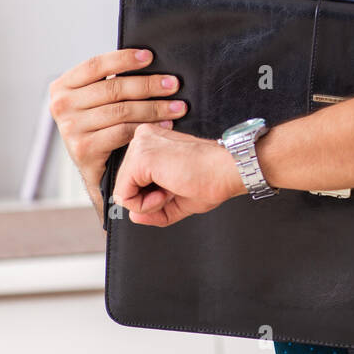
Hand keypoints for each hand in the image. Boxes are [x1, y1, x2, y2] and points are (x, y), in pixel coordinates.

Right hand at [48, 48, 184, 214]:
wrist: (93, 167)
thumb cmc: (99, 126)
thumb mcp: (96, 99)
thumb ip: (110, 82)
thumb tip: (147, 61)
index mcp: (63, 86)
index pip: (95, 65)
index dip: (124, 59)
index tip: (150, 56)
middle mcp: (61, 105)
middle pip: (113, 89)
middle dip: (148, 85)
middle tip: (173, 84)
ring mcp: (70, 128)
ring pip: (121, 111)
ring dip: (154, 107)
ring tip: (176, 107)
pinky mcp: (83, 149)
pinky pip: (122, 132)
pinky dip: (146, 127)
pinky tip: (164, 125)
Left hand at [111, 122, 243, 226]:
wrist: (229, 170)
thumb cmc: (212, 178)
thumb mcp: (176, 198)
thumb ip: (151, 207)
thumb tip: (133, 215)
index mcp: (151, 141)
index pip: (133, 179)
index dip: (153, 195)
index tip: (177, 185)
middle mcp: (142, 138)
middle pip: (126, 185)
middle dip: (150, 199)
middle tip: (176, 188)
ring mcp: (140, 145)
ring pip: (123, 192)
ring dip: (150, 201)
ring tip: (174, 187)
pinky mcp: (140, 158)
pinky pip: (125, 196)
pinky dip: (147, 205)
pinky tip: (168, 191)